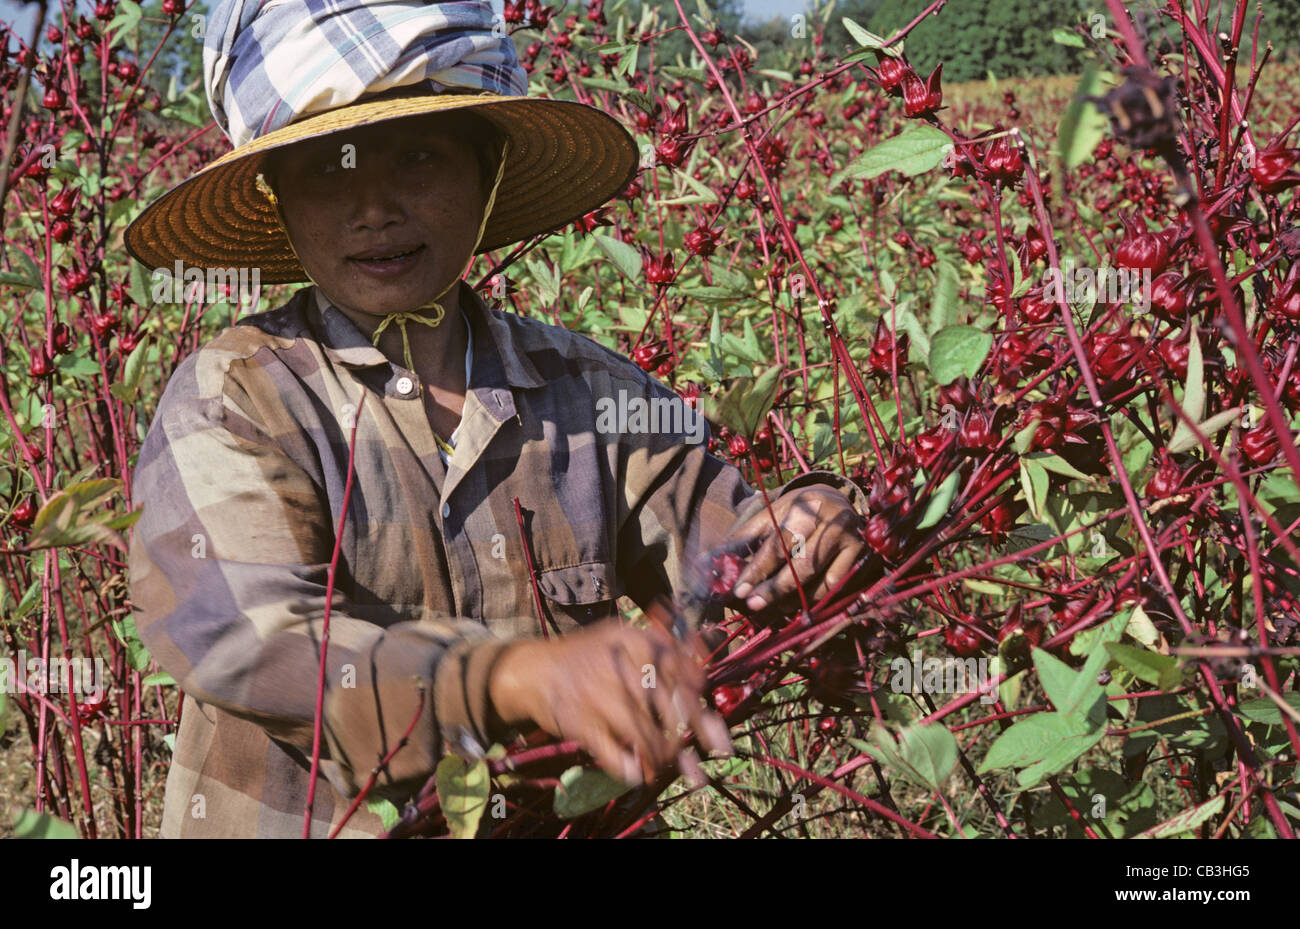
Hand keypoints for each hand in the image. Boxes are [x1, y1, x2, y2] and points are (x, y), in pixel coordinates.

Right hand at [487, 618, 732, 785]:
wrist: (534, 671)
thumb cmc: (589, 655)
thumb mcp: (624, 635)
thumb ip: (663, 646)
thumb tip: (704, 665)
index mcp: (633, 640)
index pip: (680, 669)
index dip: (698, 698)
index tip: (709, 721)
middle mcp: (618, 665)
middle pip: (668, 705)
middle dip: (686, 733)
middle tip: (690, 751)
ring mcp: (597, 696)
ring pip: (645, 734)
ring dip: (661, 754)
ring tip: (664, 761)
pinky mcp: (580, 724)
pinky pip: (614, 754)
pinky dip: (630, 768)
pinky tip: (638, 772)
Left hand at [722, 485, 866, 613]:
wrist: (840, 499)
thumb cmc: (799, 509)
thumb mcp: (772, 512)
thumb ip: (745, 535)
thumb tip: (713, 559)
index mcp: (803, 507)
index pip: (777, 544)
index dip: (758, 569)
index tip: (740, 589)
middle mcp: (830, 522)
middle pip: (801, 564)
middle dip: (775, 588)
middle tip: (753, 603)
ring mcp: (849, 540)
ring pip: (820, 580)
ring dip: (793, 598)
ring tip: (772, 607)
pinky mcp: (861, 556)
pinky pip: (835, 586)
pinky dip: (815, 598)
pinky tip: (797, 603)